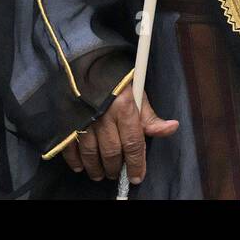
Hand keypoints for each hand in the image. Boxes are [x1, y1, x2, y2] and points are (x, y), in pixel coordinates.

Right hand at [61, 86, 178, 184]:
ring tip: (101, 174)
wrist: (86, 62)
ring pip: (91, 153)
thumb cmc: (118, 80)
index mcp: (125, 108)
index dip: (137, 163)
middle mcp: (104, 116)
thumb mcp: (138, 93)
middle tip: (117, 174)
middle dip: (116, 168)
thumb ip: (151, 116)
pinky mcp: (67, 121)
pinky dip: (76, 161)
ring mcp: (83, 120)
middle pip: (112, 152)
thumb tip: (172, 127)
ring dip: (96, 168)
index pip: (133, 143)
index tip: (137, 176)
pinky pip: (71, 147)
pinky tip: (81, 167)